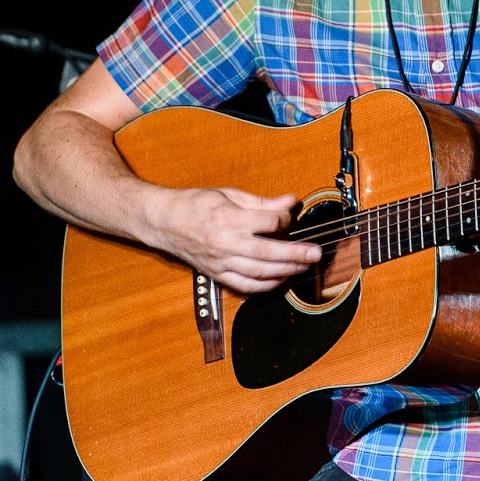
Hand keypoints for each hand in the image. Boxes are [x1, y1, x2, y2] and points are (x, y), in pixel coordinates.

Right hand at [144, 187, 321, 295]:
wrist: (163, 222)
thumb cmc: (194, 205)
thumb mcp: (228, 194)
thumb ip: (261, 202)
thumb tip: (289, 202)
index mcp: (228, 219)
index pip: (268, 223)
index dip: (284, 220)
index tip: (290, 217)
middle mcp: (225, 243)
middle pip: (268, 252)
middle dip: (296, 254)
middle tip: (316, 254)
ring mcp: (221, 262)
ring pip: (260, 273)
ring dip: (286, 271)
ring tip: (304, 266)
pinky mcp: (217, 275)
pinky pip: (246, 286)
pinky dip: (266, 285)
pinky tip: (280, 279)